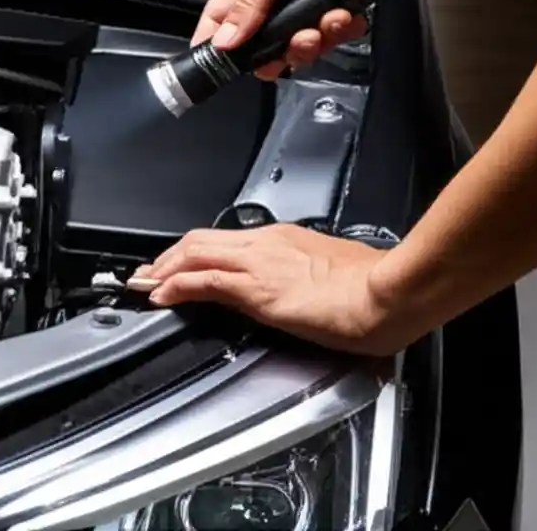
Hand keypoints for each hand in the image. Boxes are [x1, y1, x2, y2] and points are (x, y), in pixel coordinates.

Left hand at [131, 224, 415, 355]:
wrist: (391, 293)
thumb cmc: (374, 289)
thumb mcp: (330, 276)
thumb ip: (305, 278)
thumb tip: (296, 292)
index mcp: (284, 240)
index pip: (226, 240)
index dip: (194, 252)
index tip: (177, 265)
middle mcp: (266, 244)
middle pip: (200, 240)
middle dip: (168, 257)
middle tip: (148, 274)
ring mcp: (259, 263)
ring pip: (194, 254)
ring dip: (163, 269)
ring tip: (145, 285)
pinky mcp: (256, 289)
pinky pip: (203, 280)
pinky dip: (175, 286)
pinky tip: (161, 296)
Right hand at [194, 0, 422, 78]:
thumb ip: (249, 2)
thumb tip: (223, 41)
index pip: (221, 13)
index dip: (214, 40)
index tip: (213, 67)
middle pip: (259, 41)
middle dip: (272, 52)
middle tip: (282, 53)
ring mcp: (308, 1)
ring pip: (296, 44)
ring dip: (311, 42)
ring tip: (326, 22)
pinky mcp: (339, 8)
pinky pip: (330, 38)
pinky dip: (340, 31)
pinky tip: (348, 14)